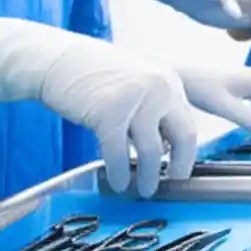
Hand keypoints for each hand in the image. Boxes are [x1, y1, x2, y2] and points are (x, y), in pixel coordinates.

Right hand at [40, 41, 201, 198]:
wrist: (58, 60)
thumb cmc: (95, 76)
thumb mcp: (137, 85)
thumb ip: (155, 111)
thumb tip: (168, 149)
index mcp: (169, 81)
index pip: (191, 123)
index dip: (188, 153)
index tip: (182, 171)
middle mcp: (159, 87)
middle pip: (184, 137)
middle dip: (179, 167)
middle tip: (171, 183)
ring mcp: (136, 99)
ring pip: (152, 152)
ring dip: (148, 177)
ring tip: (144, 190)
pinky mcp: (109, 113)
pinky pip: (119, 155)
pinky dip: (119, 174)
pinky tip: (117, 183)